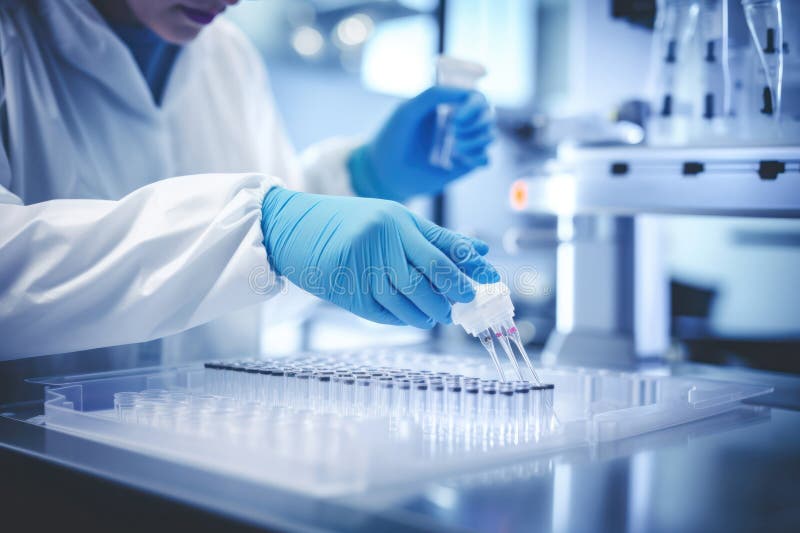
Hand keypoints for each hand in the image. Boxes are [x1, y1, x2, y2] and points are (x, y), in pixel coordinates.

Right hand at [261, 187, 499, 327]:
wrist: (292, 227)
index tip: (488, 283)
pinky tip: (412, 318)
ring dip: (427, 312)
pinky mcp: (346, 288)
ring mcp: (362, 264)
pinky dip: (402, 318)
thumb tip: (481, 252)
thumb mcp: (392, 219)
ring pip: (407, 298)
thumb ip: (435, 237)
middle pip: (430, 276)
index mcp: (396, 219)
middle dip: (450, 295)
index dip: (469, 269)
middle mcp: (381, 238)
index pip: (443, 249)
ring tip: (436, 315)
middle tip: (459, 305)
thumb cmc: (348, 221)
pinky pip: (383, 311)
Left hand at [348, 86, 493, 201]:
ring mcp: (463, 144)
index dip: (474, 105)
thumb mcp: (408, 110)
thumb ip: (435, 94)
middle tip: (453, 134)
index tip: (456, 119)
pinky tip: (460, 161)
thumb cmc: (392, 137)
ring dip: (477, 141)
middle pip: (489, 115)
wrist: (384, 173)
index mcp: (447, 105)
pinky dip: (478, 158)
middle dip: (476, 125)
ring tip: (454, 149)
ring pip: (490, 136)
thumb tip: (468, 94)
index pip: (476, 97)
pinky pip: (486, 159)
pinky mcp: (464, 166)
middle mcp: (459, 123)